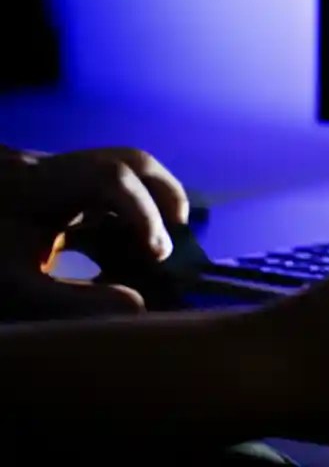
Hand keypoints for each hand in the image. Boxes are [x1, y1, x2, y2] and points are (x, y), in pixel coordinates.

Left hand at [0, 147, 186, 319]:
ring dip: (148, 205)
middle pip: (125, 161)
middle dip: (162, 197)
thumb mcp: (10, 290)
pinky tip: (122, 251)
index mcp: (34, 183)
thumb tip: (139, 306)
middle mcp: (45, 169)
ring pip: (118, 171)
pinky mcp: (46, 189)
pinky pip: (101, 191)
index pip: (110, 177)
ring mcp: (47, 175)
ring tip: (155, 248)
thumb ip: (73, 301)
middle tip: (172, 243)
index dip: (144, 213)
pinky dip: (124, 216)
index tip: (157, 254)